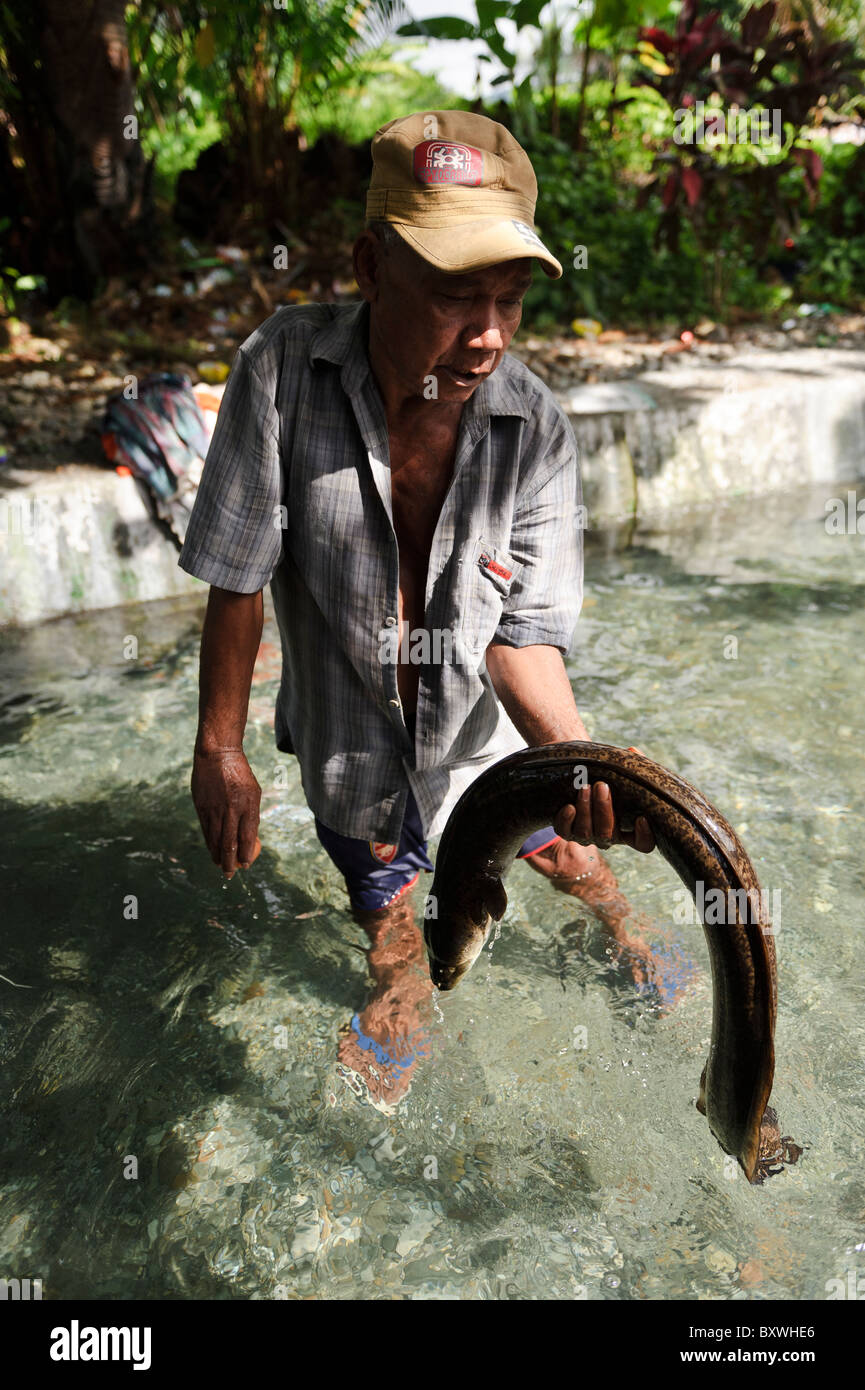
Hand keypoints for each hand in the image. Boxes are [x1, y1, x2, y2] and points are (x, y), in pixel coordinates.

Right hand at [191, 746, 261, 877]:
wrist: (217, 754)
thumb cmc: (240, 774)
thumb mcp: (253, 792)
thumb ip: (250, 815)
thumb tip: (248, 838)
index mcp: (247, 804)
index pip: (247, 837)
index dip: (246, 854)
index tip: (247, 864)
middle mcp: (230, 809)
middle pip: (229, 843)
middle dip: (230, 862)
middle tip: (231, 874)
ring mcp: (214, 808)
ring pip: (215, 839)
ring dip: (218, 856)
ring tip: (221, 867)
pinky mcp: (201, 806)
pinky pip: (206, 830)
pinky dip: (209, 843)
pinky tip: (212, 852)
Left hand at [553, 747, 654, 853]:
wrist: (582, 780)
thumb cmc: (612, 779)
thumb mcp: (625, 774)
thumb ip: (634, 765)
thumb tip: (632, 751)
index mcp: (629, 829)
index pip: (643, 844)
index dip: (644, 835)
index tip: (641, 818)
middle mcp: (609, 836)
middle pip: (608, 835)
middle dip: (604, 810)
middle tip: (602, 785)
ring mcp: (587, 836)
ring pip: (585, 833)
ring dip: (585, 810)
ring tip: (585, 787)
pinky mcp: (567, 831)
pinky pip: (565, 831)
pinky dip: (566, 820)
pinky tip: (569, 806)